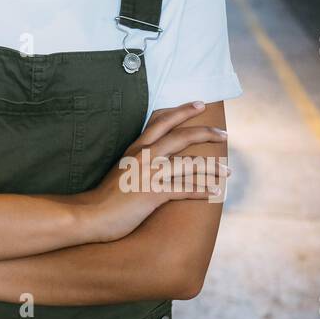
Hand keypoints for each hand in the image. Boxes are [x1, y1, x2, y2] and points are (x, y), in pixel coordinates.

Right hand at [75, 101, 228, 242]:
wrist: (90, 214)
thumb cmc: (104, 196)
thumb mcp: (120, 169)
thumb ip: (136, 161)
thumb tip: (152, 159)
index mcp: (136, 149)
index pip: (161, 122)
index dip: (182, 111)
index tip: (199, 104)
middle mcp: (144, 156)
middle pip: (181, 137)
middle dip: (205, 133)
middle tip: (224, 133)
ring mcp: (150, 174)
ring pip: (189, 164)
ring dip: (212, 168)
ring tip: (228, 171)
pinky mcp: (153, 194)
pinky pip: (185, 189)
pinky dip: (203, 191)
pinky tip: (215, 193)